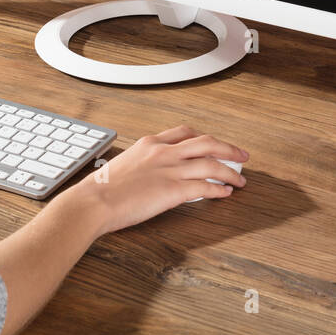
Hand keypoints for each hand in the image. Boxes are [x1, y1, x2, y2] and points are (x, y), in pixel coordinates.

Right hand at [65, 125, 247, 236]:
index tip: (214, 143)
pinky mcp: (173, 190)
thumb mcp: (124, 165)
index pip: (185, 132)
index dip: (204, 138)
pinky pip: (205, 187)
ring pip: (211, 163)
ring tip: (240, 180)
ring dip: (230, 172)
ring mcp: (170, 170)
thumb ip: (142, 164)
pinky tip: (226, 193)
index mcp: (150, 143)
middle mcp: (163, 152)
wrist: (94, 202)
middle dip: (228, 148)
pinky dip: (219, 189)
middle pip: (206, 142)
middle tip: (241, 155)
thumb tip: (149, 175)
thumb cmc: (101, 189)